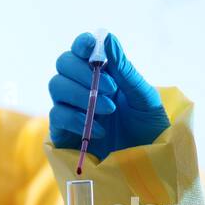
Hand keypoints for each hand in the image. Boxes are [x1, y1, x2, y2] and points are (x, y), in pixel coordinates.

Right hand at [48, 32, 169, 161]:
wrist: (146, 166)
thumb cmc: (149, 129)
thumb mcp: (144, 98)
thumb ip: (125, 70)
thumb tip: (107, 38)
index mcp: (102, 74)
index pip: (82, 49)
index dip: (83, 44)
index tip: (92, 47)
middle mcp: (82, 87)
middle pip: (63, 64)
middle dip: (84, 72)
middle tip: (111, 89)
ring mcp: (71, 109)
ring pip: (56, 86)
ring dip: (83, 94)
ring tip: (109, 110)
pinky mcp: (63, 132)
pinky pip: (57, 115)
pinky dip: (77, 119)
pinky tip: (99, 130)